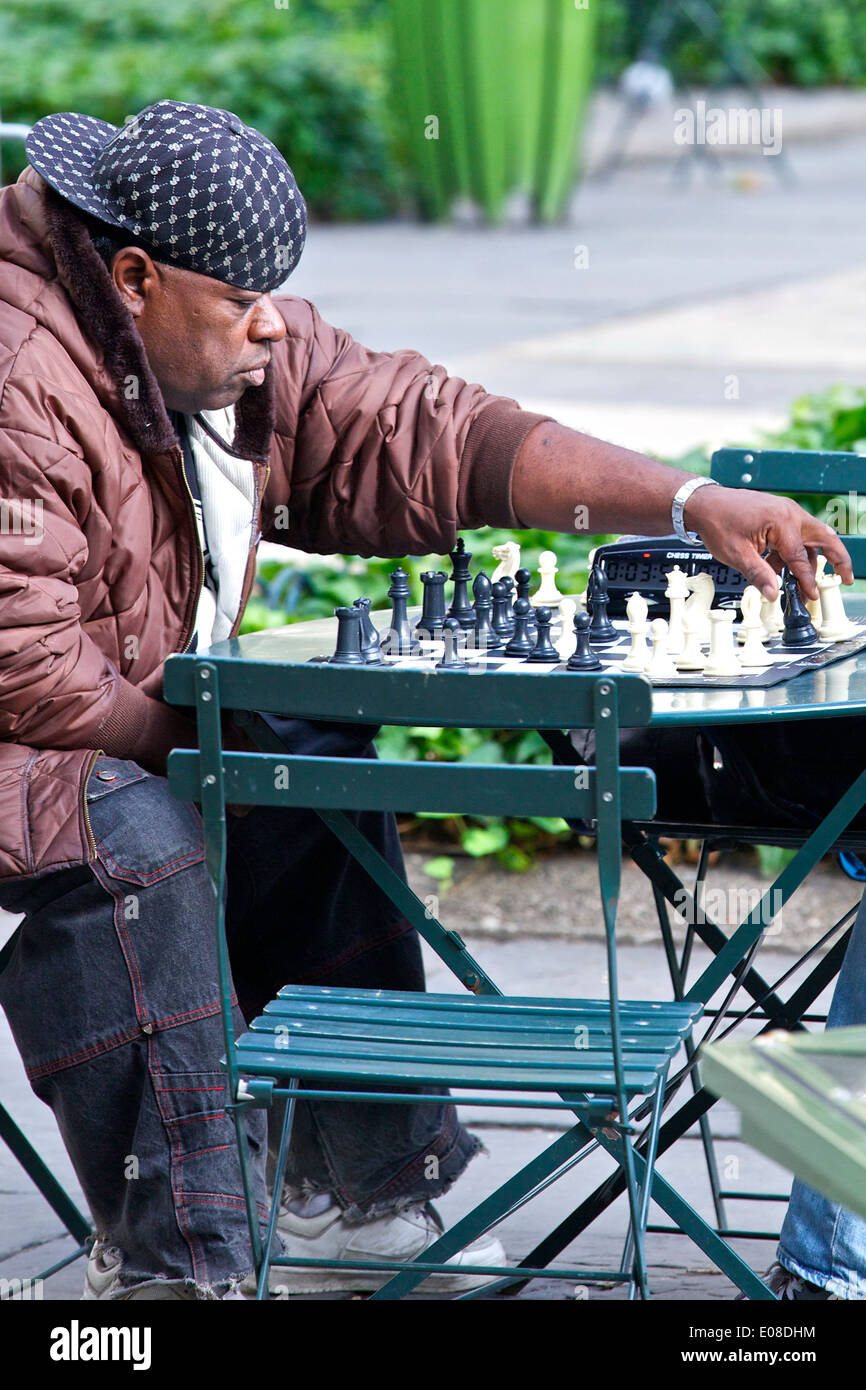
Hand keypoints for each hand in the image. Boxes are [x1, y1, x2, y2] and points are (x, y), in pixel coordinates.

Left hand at [684, 487, 852, 600]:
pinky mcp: (779, 514)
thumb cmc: (718, 522)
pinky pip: (795, 535)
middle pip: (825, 538)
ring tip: (805, 580)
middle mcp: (790, 513)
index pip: (801, 558)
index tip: (810, 595)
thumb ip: (759, 575)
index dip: (806, 580)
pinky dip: (793, 552)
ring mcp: (786, 511)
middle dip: (839, 559)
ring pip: (811, 536)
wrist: (704, 503)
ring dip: (810, 558)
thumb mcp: (737, 555)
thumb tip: (773, 593)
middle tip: (845, 578)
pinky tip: (779, 567)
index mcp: (782, 522)